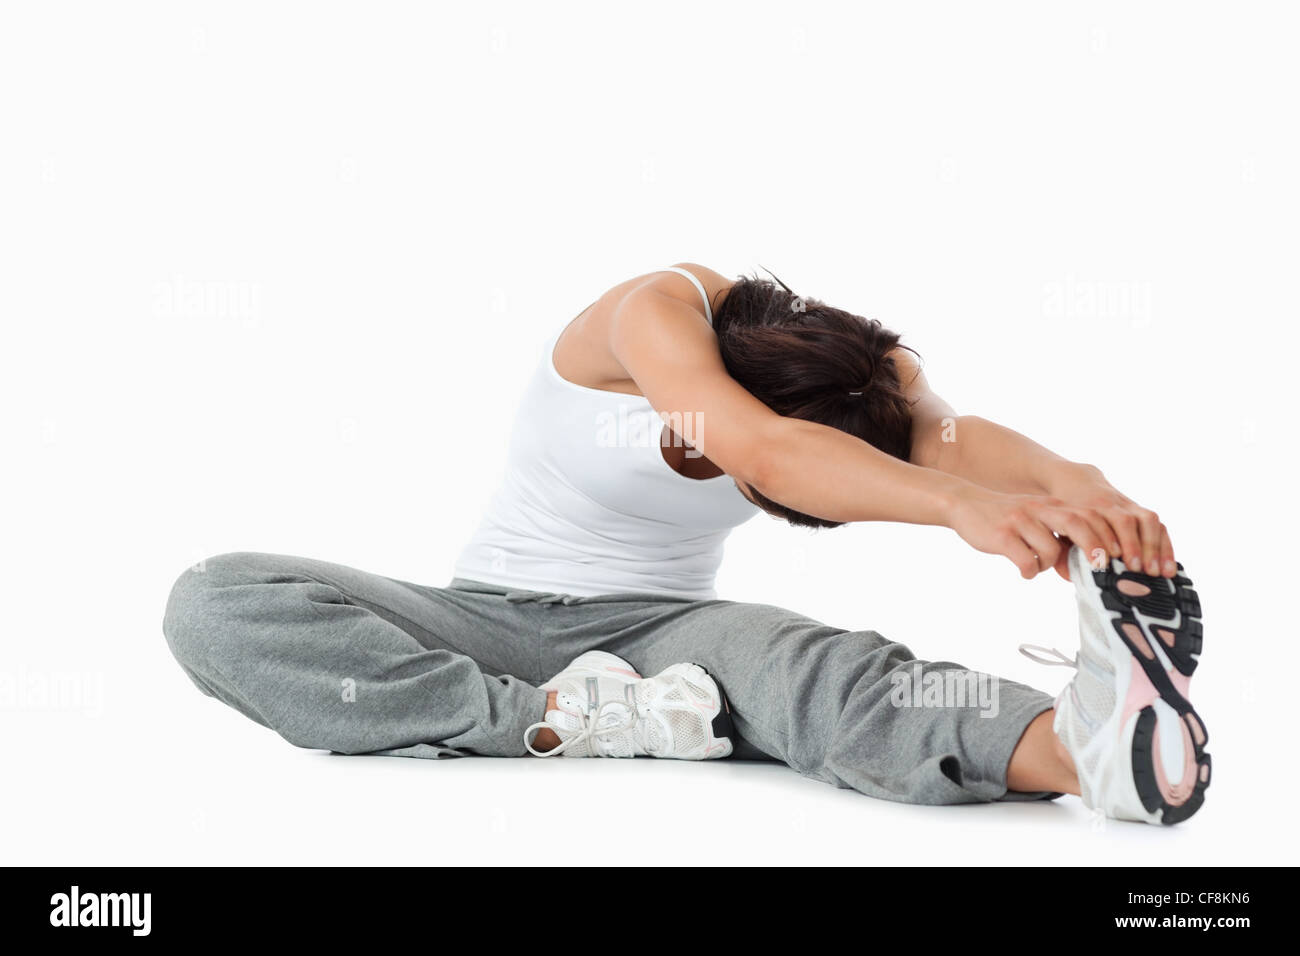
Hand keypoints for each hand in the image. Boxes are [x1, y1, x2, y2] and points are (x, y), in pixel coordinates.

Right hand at [946, 484, 1116, 580]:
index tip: (1118, 556)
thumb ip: (1056, 538)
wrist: (964, 504)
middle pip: (1078, 524)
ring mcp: (1020, 521)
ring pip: (1050, 549)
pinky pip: (1025, 560)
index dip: (1107, 535)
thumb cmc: (1004, 518)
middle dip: (1094, 548)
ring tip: (1035, 565)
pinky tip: (1023, 570)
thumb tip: (1076, 570)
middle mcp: (1039, 509)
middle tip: (1100, 569)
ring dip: (1048, 565)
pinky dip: (1029, 571)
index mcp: (1051, 505)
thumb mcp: (1034, 519)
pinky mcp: (1002, 535)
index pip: (1088, 515)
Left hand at [1044, 463, 1175, 578]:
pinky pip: (1158, 526)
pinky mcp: (1141, 511)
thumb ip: (1063, 548)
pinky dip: (1165, 547)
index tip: (1108, 559)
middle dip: (1132, 545)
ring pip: (1146, 520)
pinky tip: (1167, 567)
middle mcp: (1110, 504)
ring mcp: (1128, 506)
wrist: (1078, 483)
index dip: (1104, 539)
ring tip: (1155, 571)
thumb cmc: (1068, 512)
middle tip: (1136, 569)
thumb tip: (1069, 575)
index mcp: (1086, 507)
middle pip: (1125, 520)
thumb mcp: (1060, 527)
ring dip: (1153, 547)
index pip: (1096, 520)